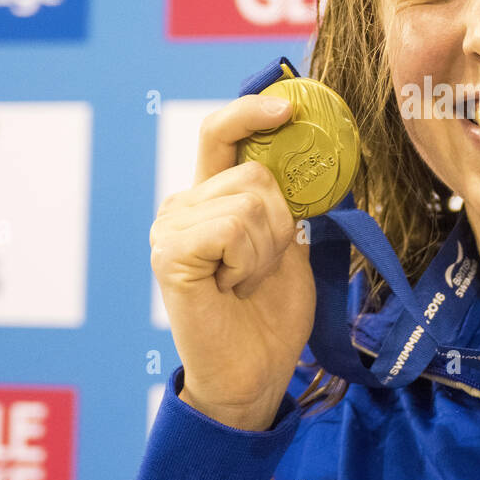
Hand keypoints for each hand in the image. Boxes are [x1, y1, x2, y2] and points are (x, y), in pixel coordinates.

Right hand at [149, 95, 315, 429]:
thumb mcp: (289, 243)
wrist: (255, 372)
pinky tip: (230, 287)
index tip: (287, 107)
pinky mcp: (169, 252)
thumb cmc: (270, 313)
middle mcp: (182, 206)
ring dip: (267, 246)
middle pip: (254, 170)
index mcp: (208, 198)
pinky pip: (233, 226)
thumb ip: (288, 200)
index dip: (252, 111)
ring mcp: (170, 228)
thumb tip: (311, 150)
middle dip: (281, 220)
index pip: (221, 133)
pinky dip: (249, 260)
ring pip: (251, 198)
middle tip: (263, 266)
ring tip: (245, 280)